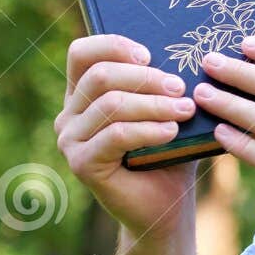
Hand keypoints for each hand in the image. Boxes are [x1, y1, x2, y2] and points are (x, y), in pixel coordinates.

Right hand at [56, 35, 197, 239]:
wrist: (165, 209)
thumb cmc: (167, 156)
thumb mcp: (165, 113)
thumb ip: (161, 85)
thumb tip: (184, 55)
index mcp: (82, 95)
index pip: (82, 53)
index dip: (114, 46)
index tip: (150, 55)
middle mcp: (69, 116)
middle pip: (100, 76)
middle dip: (146, 78)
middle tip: (181, 88)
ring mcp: (71, 140)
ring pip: (111, 105)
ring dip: (154, 104)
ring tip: (185, 110)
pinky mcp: (81, 164)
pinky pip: (116, 135)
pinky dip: (148, 130)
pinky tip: (171, 131)